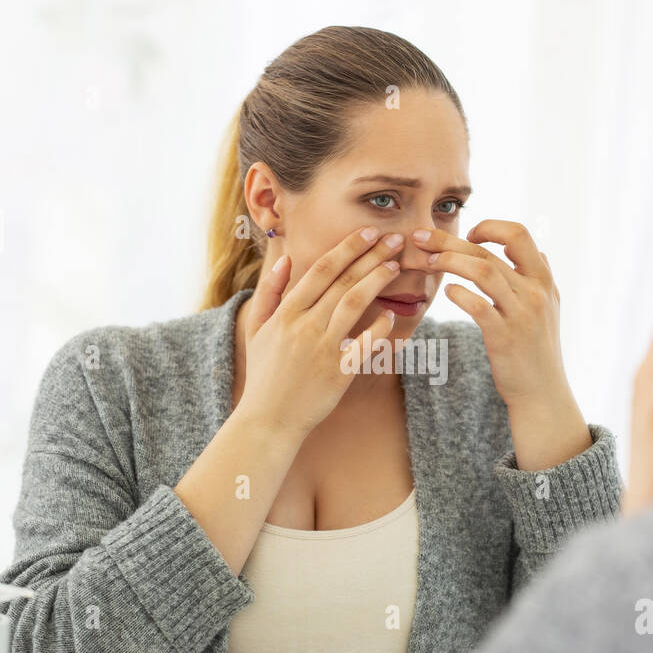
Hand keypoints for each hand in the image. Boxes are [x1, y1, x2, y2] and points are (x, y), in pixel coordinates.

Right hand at [235, 225, 402, 437]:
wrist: (268, 419)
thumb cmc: (264, 374)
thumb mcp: (256, 328)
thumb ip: (270, 291)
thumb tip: (286, 258)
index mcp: (287, 312)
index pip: (322, 269)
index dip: (348, 248)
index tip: (369, 232)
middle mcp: (305, 326)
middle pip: (344, 281)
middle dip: (371, 256)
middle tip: (395, 238)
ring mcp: (323, 349)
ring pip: (355, 304)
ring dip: (378, 280)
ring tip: (396, 265)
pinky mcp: (338, 373)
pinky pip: (364, 345)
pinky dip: (379, 329)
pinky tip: (392, 315)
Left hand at [412, 220, 590, 469]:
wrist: (543, 393)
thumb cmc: (538, 350)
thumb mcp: (549, 309)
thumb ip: (538, 279)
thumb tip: (535, 253)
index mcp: (544, 280)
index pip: (519, 234)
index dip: (490, 227)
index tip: (469, 235)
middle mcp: (535, 291)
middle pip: (488, 252)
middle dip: (449, 240)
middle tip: (421, 237)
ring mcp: (522, 313)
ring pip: (483, 271)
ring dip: (449, 261)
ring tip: (426, 262)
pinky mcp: (505, 336)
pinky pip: (478, 306)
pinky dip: (459, 294)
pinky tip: (447, 292)